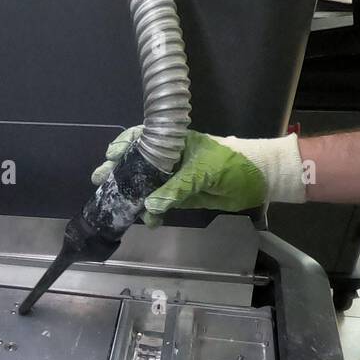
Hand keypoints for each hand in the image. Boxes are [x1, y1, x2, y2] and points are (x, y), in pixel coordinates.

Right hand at [90, 128, 306, 224]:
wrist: (259, 180)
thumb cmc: (232, 164)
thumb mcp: (202, 173)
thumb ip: (175, 190)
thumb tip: (148, 206)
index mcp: (176, 143)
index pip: (143, 139)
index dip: (124, 146)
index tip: (109, 158)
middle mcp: (172, 158)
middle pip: (140, 164)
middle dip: (120, 173)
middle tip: (100, 182)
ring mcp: (176, 178)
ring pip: (148, 186)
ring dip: (134, 196)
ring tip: (118, 206)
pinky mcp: (184, 196)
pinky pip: (162, 203)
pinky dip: (153, 212)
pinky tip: (146, 220)